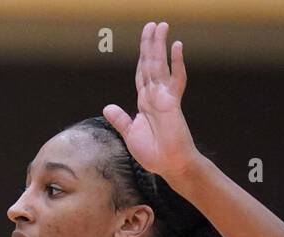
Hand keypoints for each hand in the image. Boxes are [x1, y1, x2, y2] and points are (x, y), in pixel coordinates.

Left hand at [103, 21, 201, 181]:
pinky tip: (176, 46)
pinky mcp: (172, 103)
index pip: (142, 73)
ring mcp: (164, 98)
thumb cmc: (152, 152)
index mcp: (144, 102)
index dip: (142, 57)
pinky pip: (174, 79)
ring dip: (159, 46)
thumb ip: (120, 119)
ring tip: (160, 26)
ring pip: (159, 66)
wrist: (168, 164)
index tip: (145, 40)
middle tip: (152, 24)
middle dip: (150, 45)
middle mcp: (155, 96)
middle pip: (150, 65)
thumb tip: (107, 106)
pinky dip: (175, 63)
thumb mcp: (129, 133)